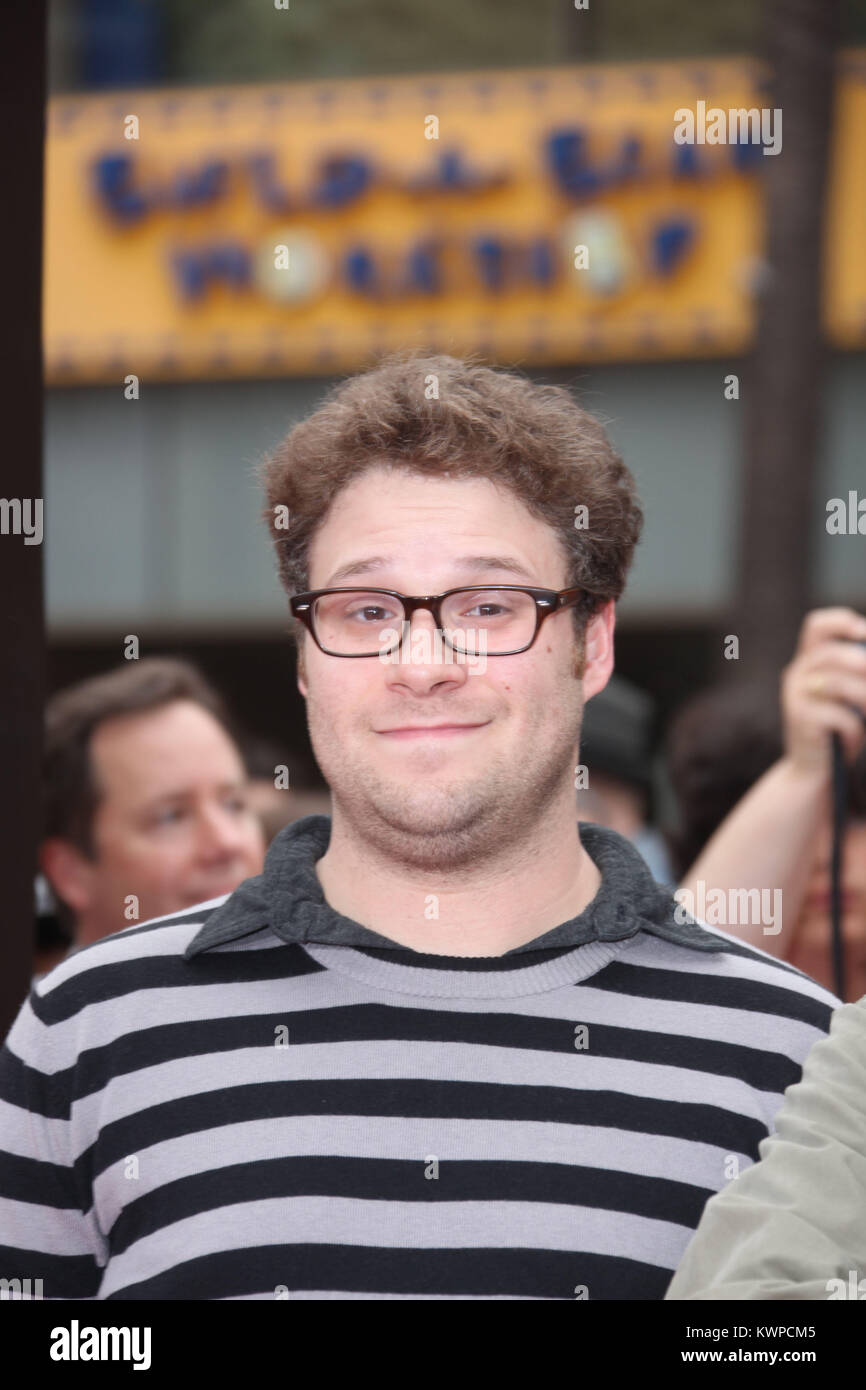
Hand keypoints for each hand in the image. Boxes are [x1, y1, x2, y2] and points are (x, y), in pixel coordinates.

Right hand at [781, 608, 865, 774]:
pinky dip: (854, 730)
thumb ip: (860, 674)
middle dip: (861, 663)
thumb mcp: (851, 696)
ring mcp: (795, 696)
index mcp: (808, 662)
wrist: (813, 770)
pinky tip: (850, 740)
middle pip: (830, 653)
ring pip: (838, 685)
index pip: (817, 626)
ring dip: (864, 699)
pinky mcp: (800, 720)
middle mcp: (796, 674)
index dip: (842, 622)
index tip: (864, 633)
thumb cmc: (839, 728)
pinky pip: (839, 716)